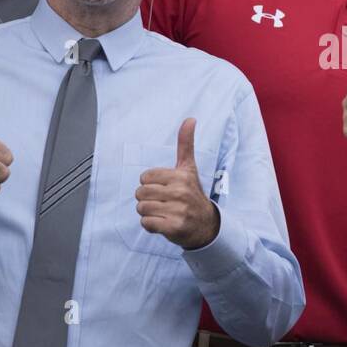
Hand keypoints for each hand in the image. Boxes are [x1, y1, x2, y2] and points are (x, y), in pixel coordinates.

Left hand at [135, 118, 219, 250]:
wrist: (205, 225)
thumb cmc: (192, 194)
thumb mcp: (189, 168)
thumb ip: (186, 143)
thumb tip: (190, 118)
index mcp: (181, 176)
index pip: (144, 178)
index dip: (150, 184)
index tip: (164, 188)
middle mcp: (181, 192)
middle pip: (140, 193)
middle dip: (146, 199)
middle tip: (162, 202)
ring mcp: (178, 211)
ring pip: (142, 208)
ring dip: (147, 213)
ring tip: (162, 213)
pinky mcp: (174, 227)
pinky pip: (146, 223)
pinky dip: (150, 225)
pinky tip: (163, 223)